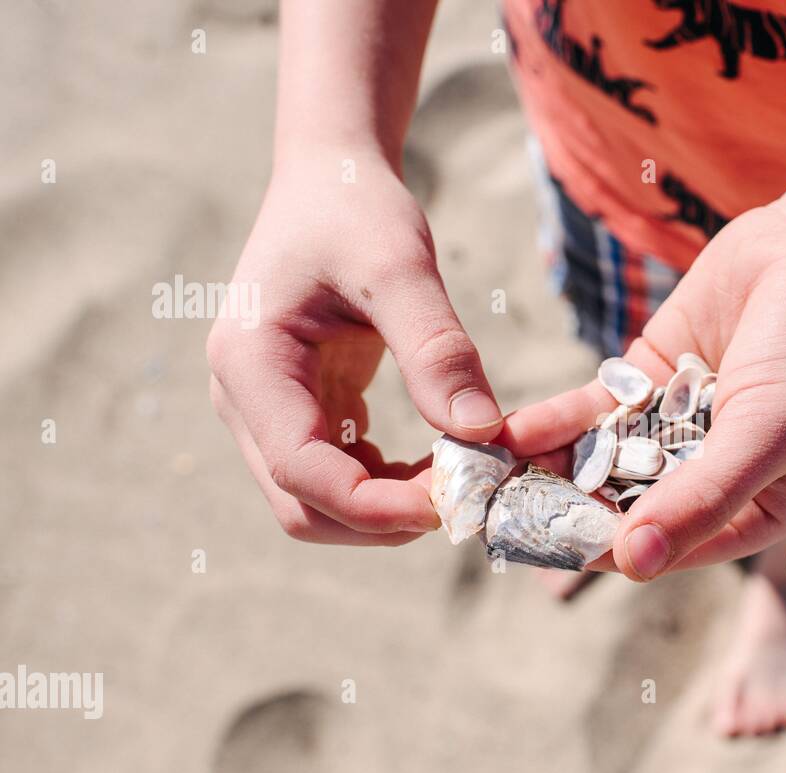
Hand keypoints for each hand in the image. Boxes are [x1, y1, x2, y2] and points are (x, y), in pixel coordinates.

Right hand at [207, 151, 503, 544]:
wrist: (330, 178)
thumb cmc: (355, 207)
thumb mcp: (400, 264)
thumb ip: (436, 348)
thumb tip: (481, 433)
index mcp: (249, 363)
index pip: (299, 469)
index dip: (371, 505)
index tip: (449, 505)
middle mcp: (242, 398)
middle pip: (302, 506)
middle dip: (381, 520)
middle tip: (466, 499)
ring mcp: (266, 410)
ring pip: (319, 502)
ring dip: (388, 509)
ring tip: (462, 478)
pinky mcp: (299, 410)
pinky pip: (339, 475)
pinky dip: (388, 485)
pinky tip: (440, 462)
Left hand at [501, 204, 785, 578]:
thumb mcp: (765, 437)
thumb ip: (699, 501)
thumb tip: (632, 563)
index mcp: (754, 510)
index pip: (667, 546)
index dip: (607, 551)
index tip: (544, 548)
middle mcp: (710, 477)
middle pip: (626, 508)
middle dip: (564, 513)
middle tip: (496, 519)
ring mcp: (675, 428)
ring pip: (601, 462)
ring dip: (546, 471)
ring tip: (486, 482)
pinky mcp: (648, 380)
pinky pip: (594, 412)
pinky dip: (554, 424)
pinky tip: (509, 434)